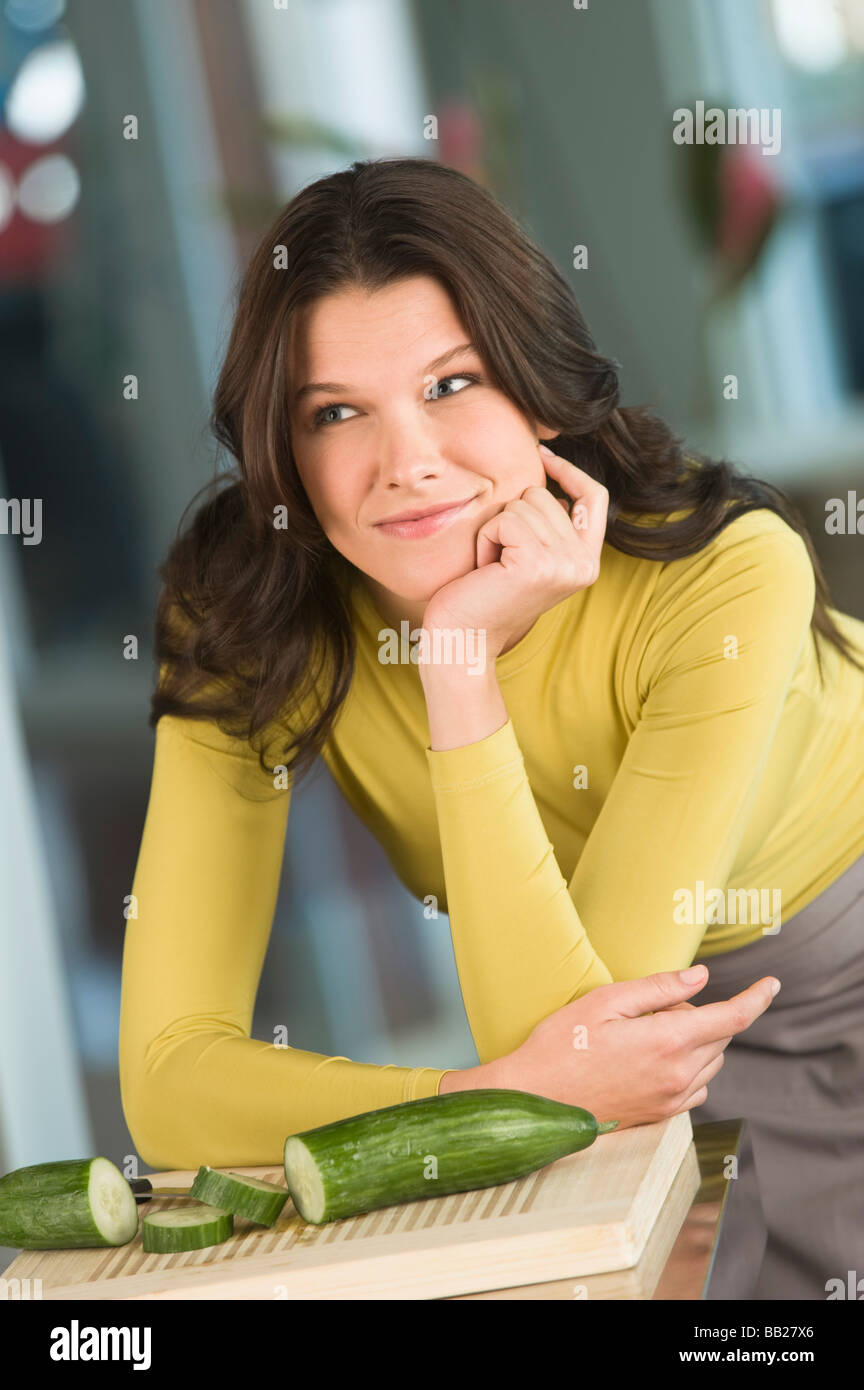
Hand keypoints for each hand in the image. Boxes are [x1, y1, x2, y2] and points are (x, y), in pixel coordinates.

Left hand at [421, 444, 608, 660]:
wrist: (464, 640)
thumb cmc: (485, 596)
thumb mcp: (529, 557)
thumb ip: (549, 527)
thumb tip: (549, 484)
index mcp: (587, 562)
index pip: (594, 497)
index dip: (570, 471)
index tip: (541, 454)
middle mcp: (583, 564)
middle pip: (544, 494)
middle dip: (510, 516)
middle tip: (501, 559)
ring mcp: (563, 564)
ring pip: (523, 503)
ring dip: (496, 529)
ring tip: (493, 566)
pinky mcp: (536, 564)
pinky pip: (505, 519)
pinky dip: (485, 538)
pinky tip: (485, 568)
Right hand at [486, 967, 779, 1128]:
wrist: (535, 1099)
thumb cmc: (561, 1044)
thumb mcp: (604, 1001)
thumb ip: (658, 989)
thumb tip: (700, 978)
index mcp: (667, 1041)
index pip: (731, 1017)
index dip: (757, 998)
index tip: (771, 983)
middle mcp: (678, 1075)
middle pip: (720, 1036)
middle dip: (700, 1013)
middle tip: (652, 1008)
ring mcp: (671, 1100)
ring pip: (711, 1061)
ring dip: (696, 1040)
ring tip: (645, 1033)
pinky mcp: (661, 1116)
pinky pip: (697, 1088)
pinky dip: (689, 1067)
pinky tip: (651, 1059)